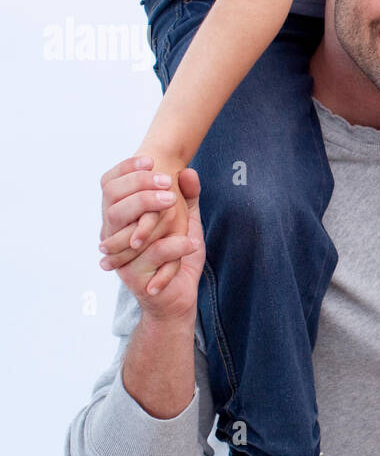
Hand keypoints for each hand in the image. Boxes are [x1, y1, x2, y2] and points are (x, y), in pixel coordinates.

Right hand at [98, 147, 188, 276]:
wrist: (179, 295)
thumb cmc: (179, 255)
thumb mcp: (186, 223)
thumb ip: (188, 198)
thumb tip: (188, 171)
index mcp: (123, 218)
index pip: (111, 185)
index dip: (127, 170)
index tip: (152, 160)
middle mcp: (115, 235)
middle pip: (114, 203)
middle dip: (141, 190)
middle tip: (168, 186)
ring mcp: (122, 256)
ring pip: (130, 230)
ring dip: (155, 218)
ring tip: (178, 212)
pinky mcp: (136, 275)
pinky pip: (154, 255)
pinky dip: (174, 247)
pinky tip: (192, 244)